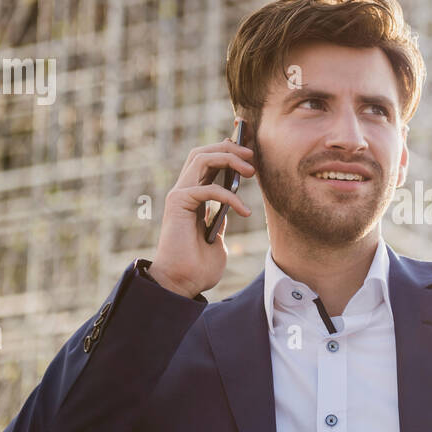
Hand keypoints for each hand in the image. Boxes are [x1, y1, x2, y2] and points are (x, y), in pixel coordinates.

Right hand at [148, 132, 254, 297]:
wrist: (181, 284)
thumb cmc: (198, 266)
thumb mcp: (217, 238)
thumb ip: (221, 219)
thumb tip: (233, 206)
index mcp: (194, 196)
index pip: (208, 161)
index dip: (228, 149)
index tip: (251, 148)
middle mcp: (184, 190)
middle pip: (204, 151)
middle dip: (230, 147)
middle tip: (253, 155)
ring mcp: (180, 195)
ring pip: (202, 158)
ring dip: (229, 158)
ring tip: (252, 170)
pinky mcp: (178, 203)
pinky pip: (207, 188)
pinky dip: (229, 196)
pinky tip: (244, 211)